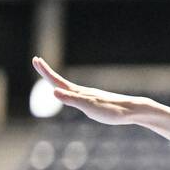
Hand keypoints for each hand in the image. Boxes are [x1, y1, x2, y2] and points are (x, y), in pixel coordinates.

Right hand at [32, 56, 149, 124]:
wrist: (133, 110)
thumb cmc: (112, 110)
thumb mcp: (89, 107)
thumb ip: (72, 100)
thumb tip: (54, 91)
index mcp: (79, 93)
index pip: (57, 81)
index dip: (46, 71)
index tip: (35, 58)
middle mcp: (84, 92)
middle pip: (62, 82)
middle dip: (48, 73)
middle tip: (37, 61)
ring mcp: (91, 97)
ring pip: (71, 89)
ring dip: (59, 83)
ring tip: (52, 81)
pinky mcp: (98, 103)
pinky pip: (80, 96)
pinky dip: (72, 94)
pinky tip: (76, 97)